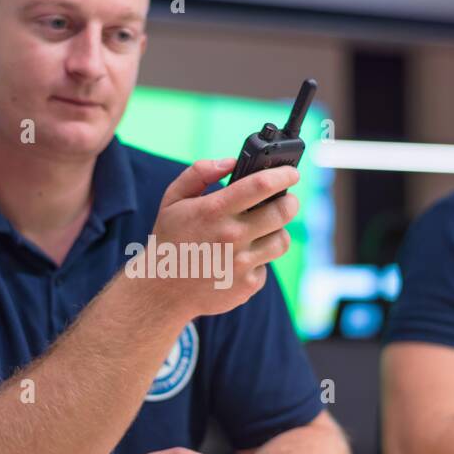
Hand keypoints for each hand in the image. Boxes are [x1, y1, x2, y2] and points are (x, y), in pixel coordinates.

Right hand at [131, 158, 299, 320]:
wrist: (161, 291)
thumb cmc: (170, 240)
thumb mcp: (173, 200)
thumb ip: (199, 173)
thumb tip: (231, 162)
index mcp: (214, 210)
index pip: (261, 185)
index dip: (284, 175)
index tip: (291, 173)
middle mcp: (231, 236)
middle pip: (283, 212)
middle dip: (290, 201)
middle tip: (287, 199)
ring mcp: (241, 263)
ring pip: (282, 240)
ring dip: (278, 231)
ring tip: (265, 228)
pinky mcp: (247, 285)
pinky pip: (267, 265)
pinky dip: (259, 259)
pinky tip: (241, 258)